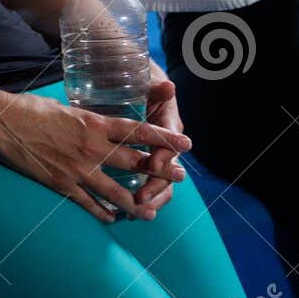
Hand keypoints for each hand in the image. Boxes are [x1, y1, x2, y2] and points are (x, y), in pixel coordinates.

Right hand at [0, 92, 191, 223]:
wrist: (0, 125)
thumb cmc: (30, 110)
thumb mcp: (66, 107)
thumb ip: (88, 119)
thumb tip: (102, 124)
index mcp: (94, 124)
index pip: (138, 132)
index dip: (164, 139)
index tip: (185, 144)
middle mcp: (91, 147)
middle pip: (134, 162)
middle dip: (159, 171)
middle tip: (179, 177)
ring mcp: (77, 169)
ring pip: (117, 192)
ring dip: (137, 203)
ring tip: (153, 212)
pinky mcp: (61, 185)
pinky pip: (89, 204)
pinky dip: (104, 213)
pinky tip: (114, 219)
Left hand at [133, 76, 187, 218]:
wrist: (137, 86)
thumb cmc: (143, 87)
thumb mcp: (148, 85)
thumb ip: (155, 89)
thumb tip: (169, 86)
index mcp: (169, 126)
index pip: (170, 145)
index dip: (164, 157)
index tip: (153, 167)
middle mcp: (167, 144)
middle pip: (168, 171)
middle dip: (156, 186)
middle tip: (142, 199)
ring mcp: (159, 157)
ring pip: (163, 183)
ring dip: (152, 199)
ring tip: (137, 212)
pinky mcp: (148, 165)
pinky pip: (150, 186)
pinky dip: (143, 199)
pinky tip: (128, 212)